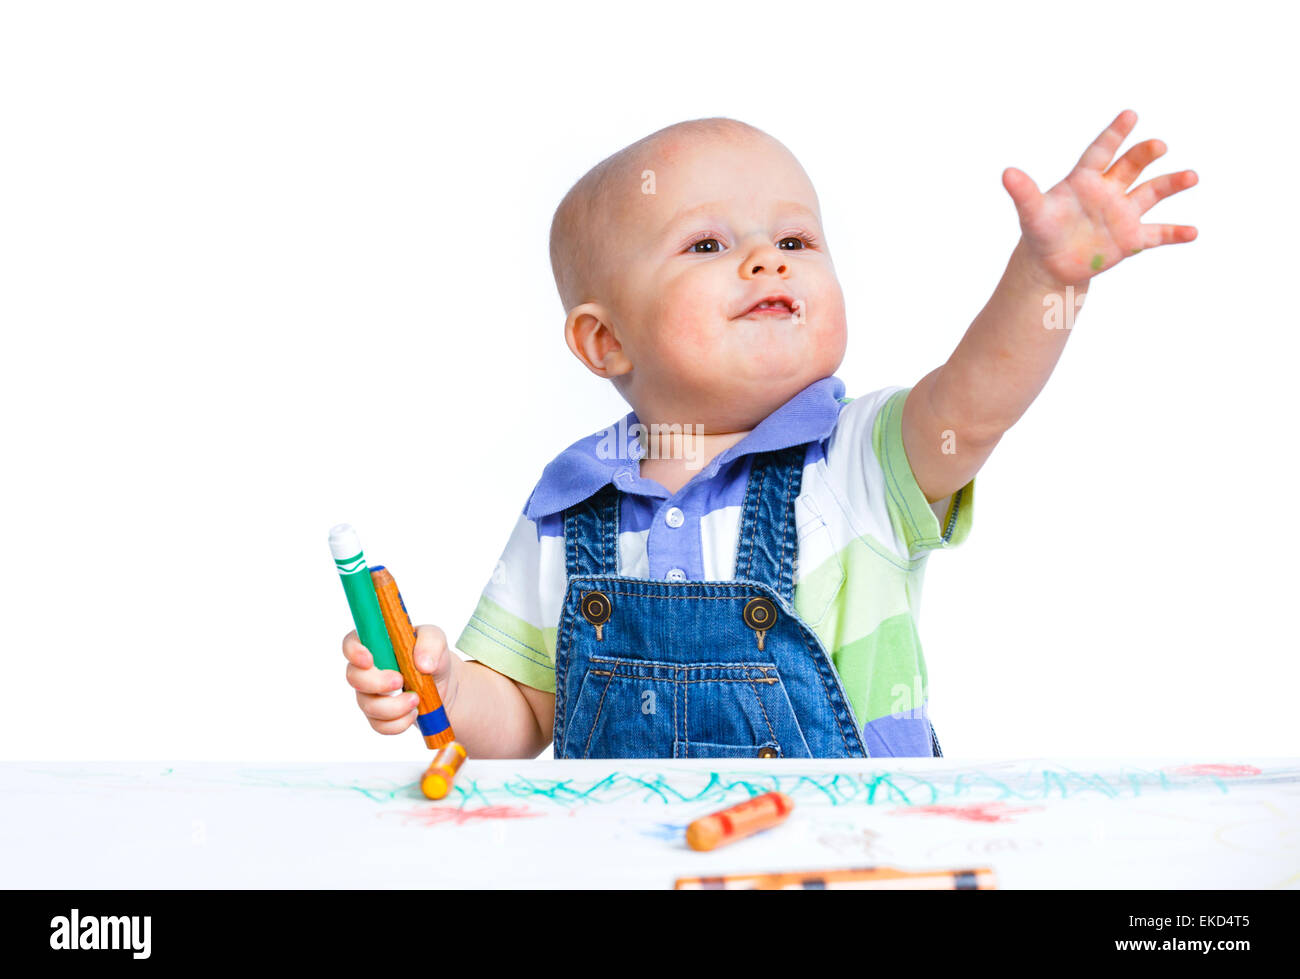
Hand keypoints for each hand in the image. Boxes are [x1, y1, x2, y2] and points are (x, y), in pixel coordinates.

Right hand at [342, 625, 457, 734]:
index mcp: (377, 643)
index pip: (351, 643)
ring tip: (416, 699)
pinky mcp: (380, 716)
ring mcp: (371, 694)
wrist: (445, 685)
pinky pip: (380, 725)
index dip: (354, 651)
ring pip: (368, 705)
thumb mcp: (438, 641)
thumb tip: (422, 664)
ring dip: (394, 706)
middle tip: (400, 681)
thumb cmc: (433, 657)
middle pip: (353, 677)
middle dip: (376, 682)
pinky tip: (414, 713)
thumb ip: (431, 643)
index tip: (369, 660)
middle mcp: (368, 669)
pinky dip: (399, 722)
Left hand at [1003, 109, 1197, 287]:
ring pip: (1152, 193)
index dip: (1114, 133)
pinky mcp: (1131, 239)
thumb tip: (1006, 173)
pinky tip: (1193, 232)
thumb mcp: (1032, 213)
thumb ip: (1023, 192)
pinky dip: (1175, 233)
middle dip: (1145, 154)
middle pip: (1131, 166)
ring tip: (1190, 176)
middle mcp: (1109, 190)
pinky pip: (1158, 233)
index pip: (1101, 151)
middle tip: (1158, 145)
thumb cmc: (1042, 231)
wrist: (1051, 263)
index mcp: (1085, 179)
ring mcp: (1123, 213)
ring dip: (1171, 183)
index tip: (1130, 114)